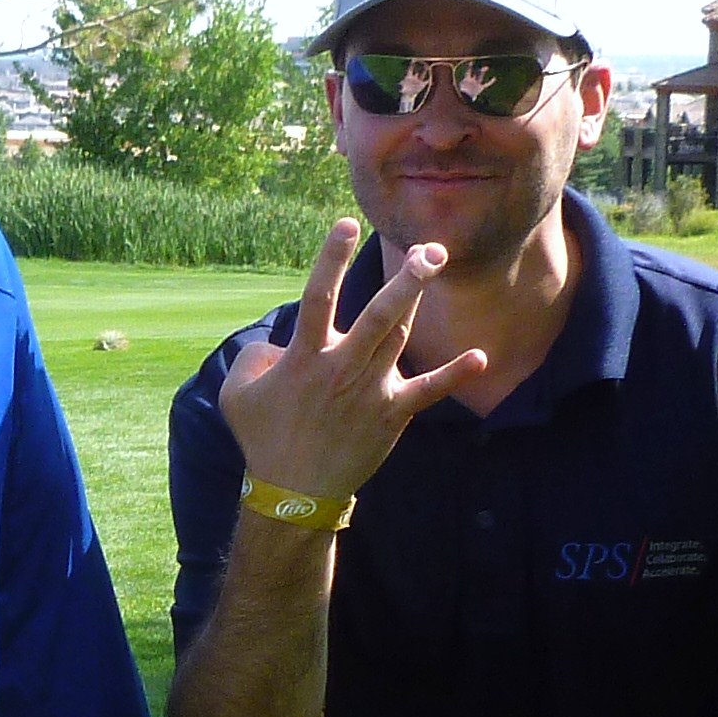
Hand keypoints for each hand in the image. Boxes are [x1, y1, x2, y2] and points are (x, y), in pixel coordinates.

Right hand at [216, 220, 489, 510]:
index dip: (331, 259)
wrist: (293, 492)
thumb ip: (255, 357)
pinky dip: (454, 374)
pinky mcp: (391, 414)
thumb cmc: (263, 438)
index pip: (318, 298)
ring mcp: (370, 391)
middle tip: (428, 249)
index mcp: (304, 358)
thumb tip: (278, 344)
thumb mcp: (237, 393)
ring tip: (435, 262)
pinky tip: (480, 356)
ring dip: (417, 299)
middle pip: (378, 315)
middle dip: (405, 279)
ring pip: (399, 336)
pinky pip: (427, 391)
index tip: (346, 223)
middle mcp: (341, 368)